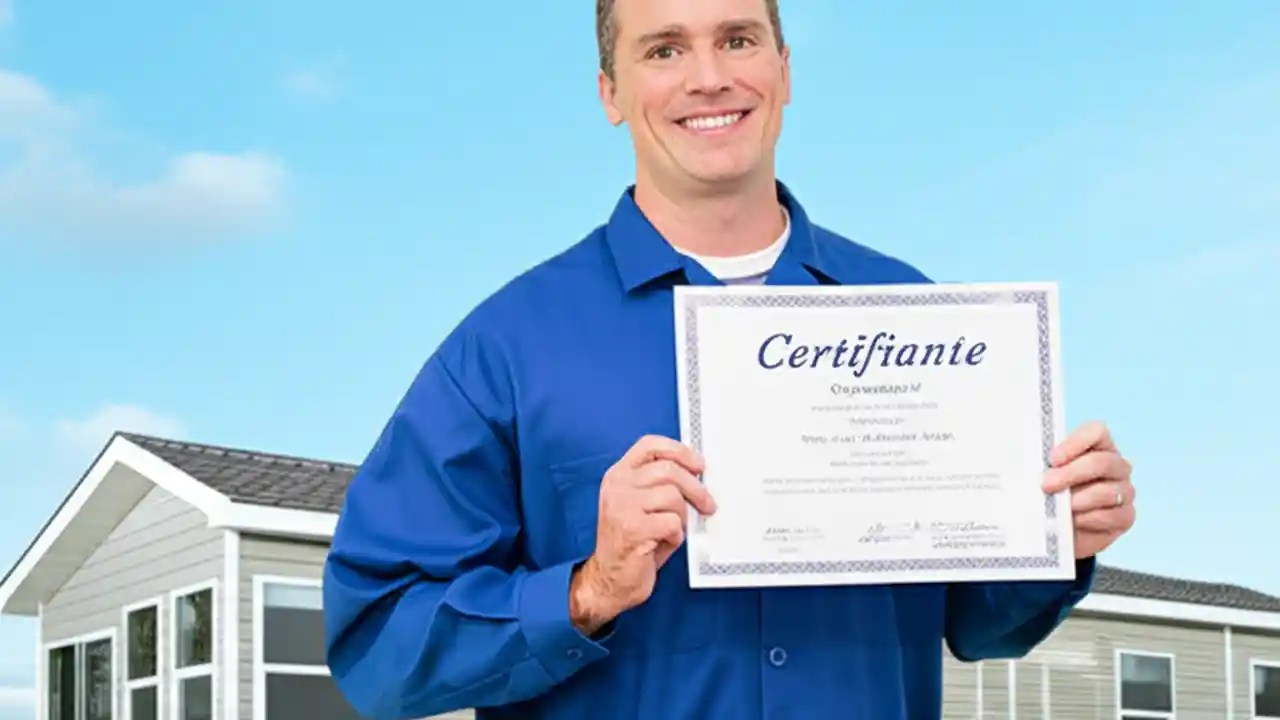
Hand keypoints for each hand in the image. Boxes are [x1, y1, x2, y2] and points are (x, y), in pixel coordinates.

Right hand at [569, 435, 716, 634]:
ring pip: (673, 496)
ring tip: (673, 530)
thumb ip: (660, 485)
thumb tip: (698, 476)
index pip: (650, 445)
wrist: (609, 580)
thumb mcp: (640, 505)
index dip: (679, 451)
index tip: (699, 465)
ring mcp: (622, 506)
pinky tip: (663, 543)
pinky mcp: (633, 528)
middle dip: (695, 488)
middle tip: (707, 504)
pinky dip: (676, 535)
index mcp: (619, 475)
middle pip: (668, 469)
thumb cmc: (632, 543)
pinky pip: (672, 522)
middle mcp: (617, 486)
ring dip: (682, 516)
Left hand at [1041, 421, 1134, 558]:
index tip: (1052, 459)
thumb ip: (1042, 464)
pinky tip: (1073, 521)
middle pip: (1101, 462)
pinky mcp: (1126, 516)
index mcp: (1098, 446)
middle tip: (1046, 485)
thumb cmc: (1051, 493)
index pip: (1096, 432)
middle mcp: (1117, 465)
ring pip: (1106, 492)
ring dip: (1077, 501)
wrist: (1060, 528)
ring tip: (1058, 508)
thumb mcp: (1044, 474)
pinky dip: (1088, 520)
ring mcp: (1125, 491)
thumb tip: (1026, 461)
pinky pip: (1111, 516)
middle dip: (1070, 474)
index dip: (1075, 443)